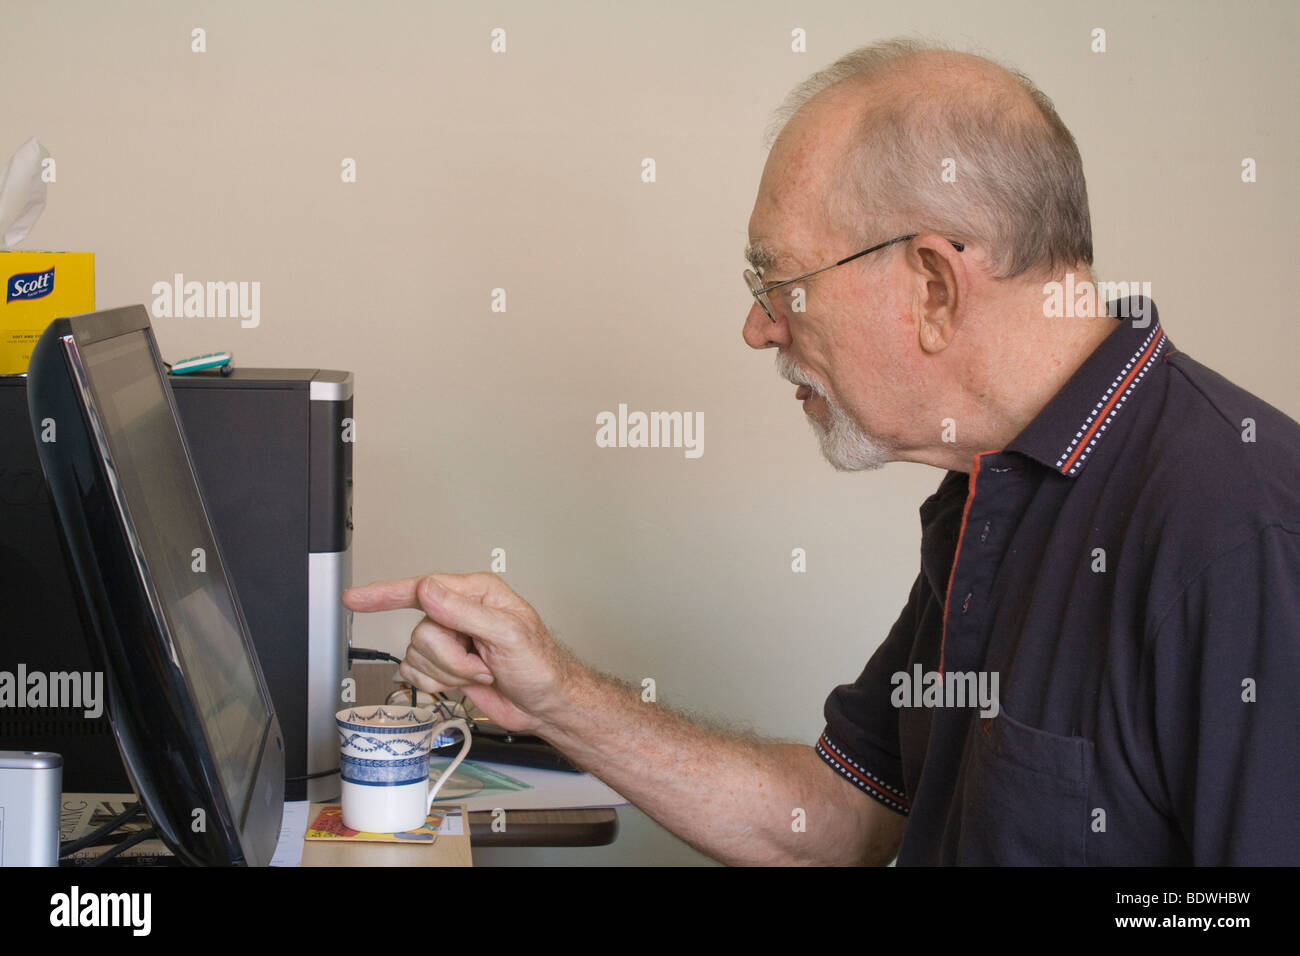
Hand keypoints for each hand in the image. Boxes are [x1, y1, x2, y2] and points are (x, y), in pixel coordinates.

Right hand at [341, 572, 572, 733]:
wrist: (544, 704)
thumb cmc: (540, 666)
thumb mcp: (508, 635)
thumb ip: (465, 612)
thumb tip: (428, 591)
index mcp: (477, 594)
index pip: (422, 587)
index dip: (385, 593)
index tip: (355, 598)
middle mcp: (460, 613)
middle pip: (420, 631)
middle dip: (450, 658)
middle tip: (482, 664)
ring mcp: (451, 641)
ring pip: (415, 655)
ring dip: (448, 673)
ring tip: (481, 673)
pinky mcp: (445, 666)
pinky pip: (415, 673)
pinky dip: (437, 684)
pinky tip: (463, 683)